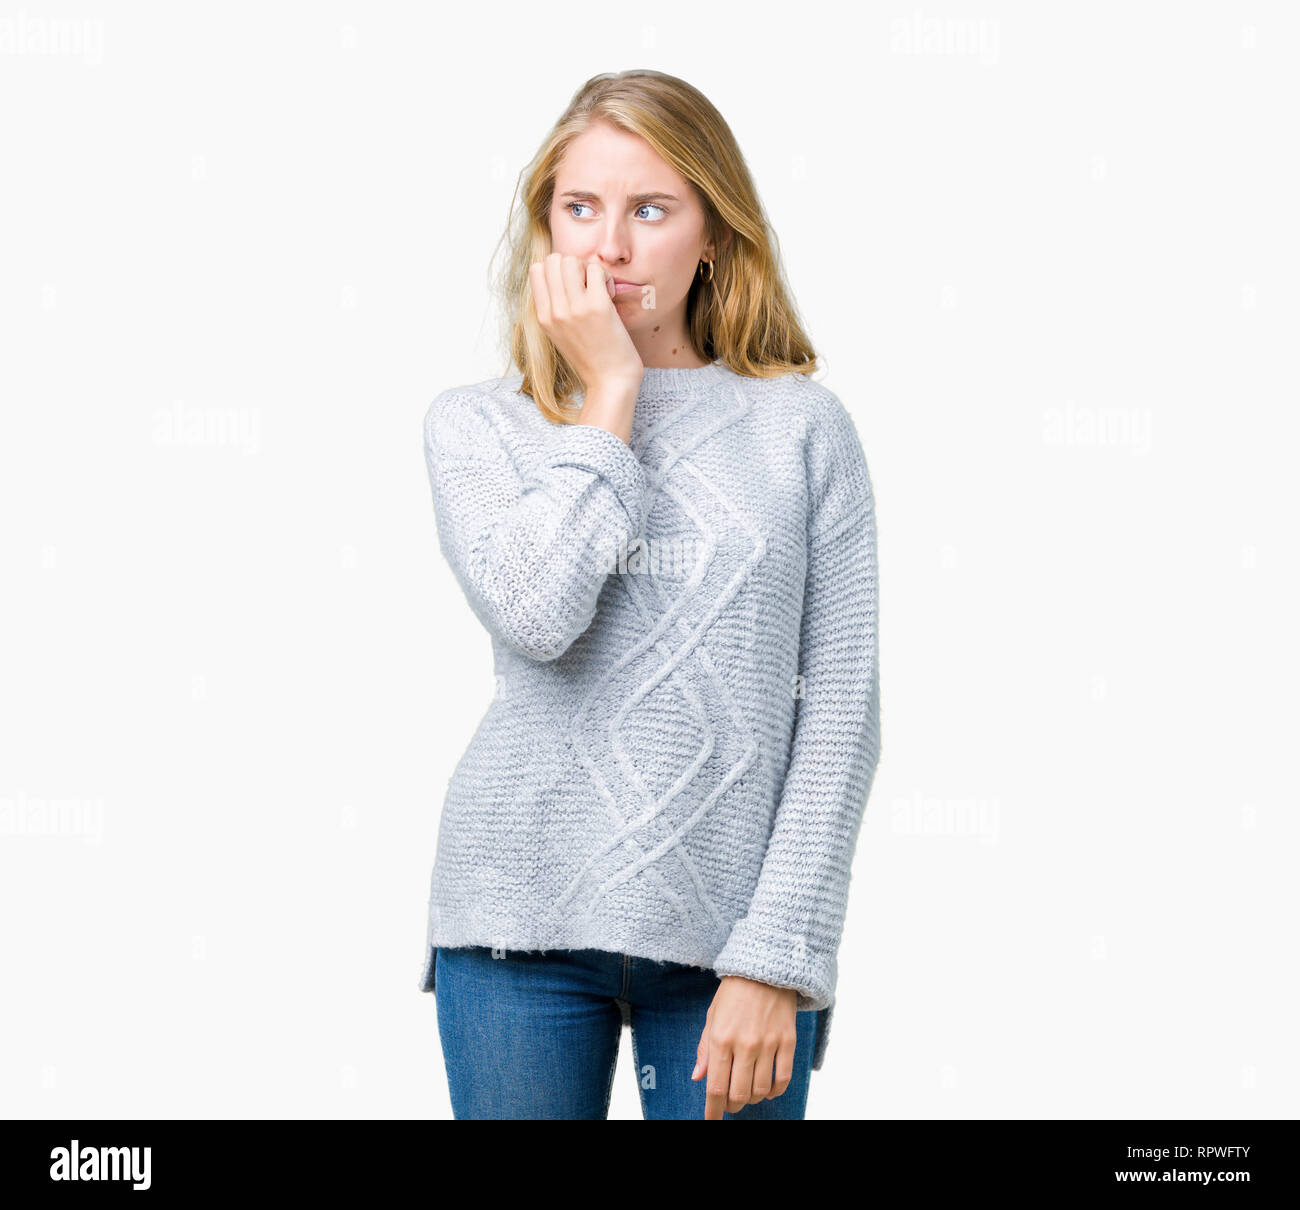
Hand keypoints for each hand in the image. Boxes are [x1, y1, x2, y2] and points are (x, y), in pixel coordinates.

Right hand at [529, 252, 643, 394]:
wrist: (610, 382)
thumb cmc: (591, 358)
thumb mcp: (560, 334)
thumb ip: (555, 308)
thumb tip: (559, 276)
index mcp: (542, 317)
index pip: (536, 269)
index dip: (557, 270)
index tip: (572, 287)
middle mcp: (555, 312)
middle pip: (553, 259)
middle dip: (573, 265)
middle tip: (587, 286)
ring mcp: (575, 309)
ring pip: (572, 260)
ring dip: (588, 268)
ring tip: (598, 289)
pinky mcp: (597, 307)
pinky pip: (596, 270)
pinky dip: (605, 277)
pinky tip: (610, 295)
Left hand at [692, 976, 798, 1118]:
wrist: (765, 967)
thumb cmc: (734, 992)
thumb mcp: (712, 1016)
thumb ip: (705, 1049)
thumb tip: (698, 1077)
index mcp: (721, 1038)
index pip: (716, 1088)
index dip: (713, 1111)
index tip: (711, 1120)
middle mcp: (745, 1044)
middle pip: (738, 1095)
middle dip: (731, 1106)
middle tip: (728, 1103)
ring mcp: (769, 1044)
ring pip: (760, 1090)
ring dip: (751, 1099)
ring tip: (746, 1093)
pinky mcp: (788, 1042)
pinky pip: (783, 1078)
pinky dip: (774, 1091)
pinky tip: (767, 1089)